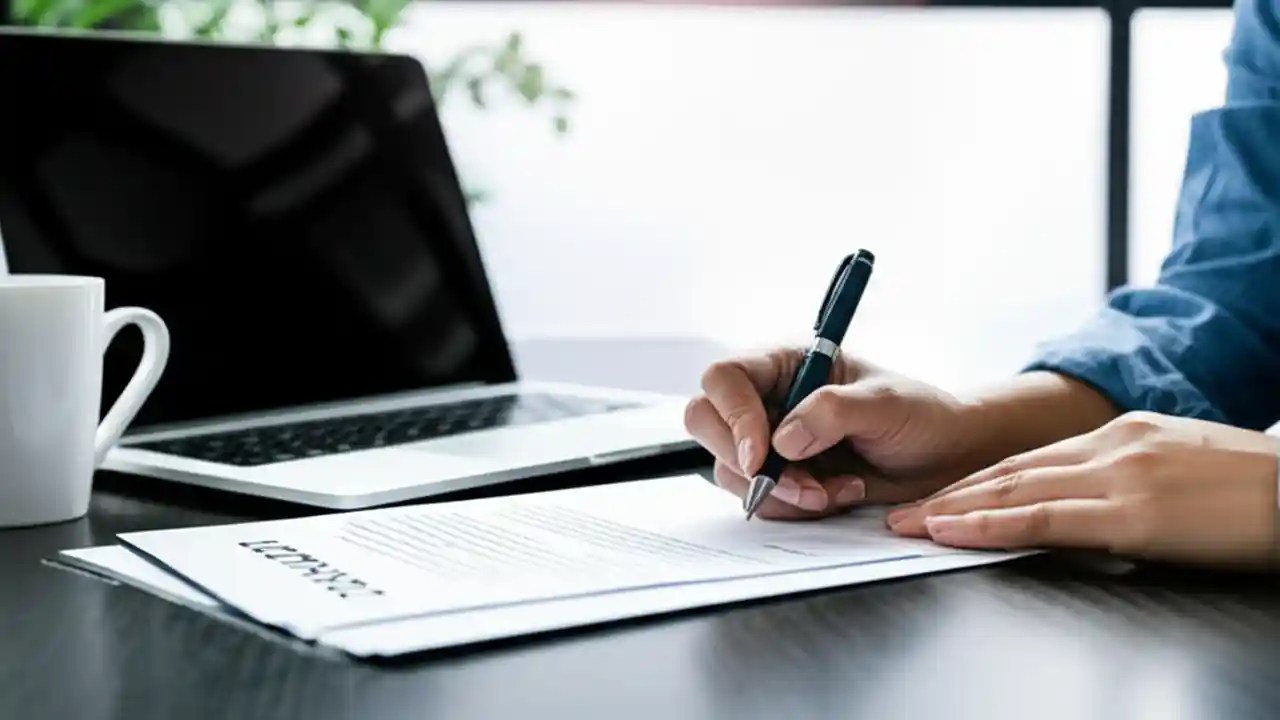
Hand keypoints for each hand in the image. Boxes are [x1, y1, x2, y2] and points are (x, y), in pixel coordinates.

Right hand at [684, 348, 985, 519]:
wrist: (945, 460)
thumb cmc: (920, 416)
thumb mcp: (886, 404)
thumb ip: (834, 411)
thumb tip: (783, 439)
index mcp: (786, 363)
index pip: (725, 378)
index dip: (733, 414)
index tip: (761, 453)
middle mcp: (768, 399)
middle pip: (705, 421)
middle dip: (743, 461)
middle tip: (794, 484)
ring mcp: (768, 441)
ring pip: (729, 469)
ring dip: (779, 490)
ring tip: (834, 490)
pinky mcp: (778, 478)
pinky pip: (759, 500)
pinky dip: (794, 507)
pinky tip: (837, 495)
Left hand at [888, 412, 1279, 568]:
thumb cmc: (1255, 489)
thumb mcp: (1180, 467)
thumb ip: (1128, 478)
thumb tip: (1092, 504)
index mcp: (1122, 434)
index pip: (1030, 458)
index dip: (977, 480)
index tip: (939, 496)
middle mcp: (1111, 446)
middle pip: (1009, 470)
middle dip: (950, 494)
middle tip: (900, 511)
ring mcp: (1119, 476)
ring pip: (1014, 490)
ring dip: (953, 510)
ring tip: (909, 525)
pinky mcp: (1133, 513)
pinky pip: (1044, 518)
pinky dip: (990, 526)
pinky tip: (954, 533)